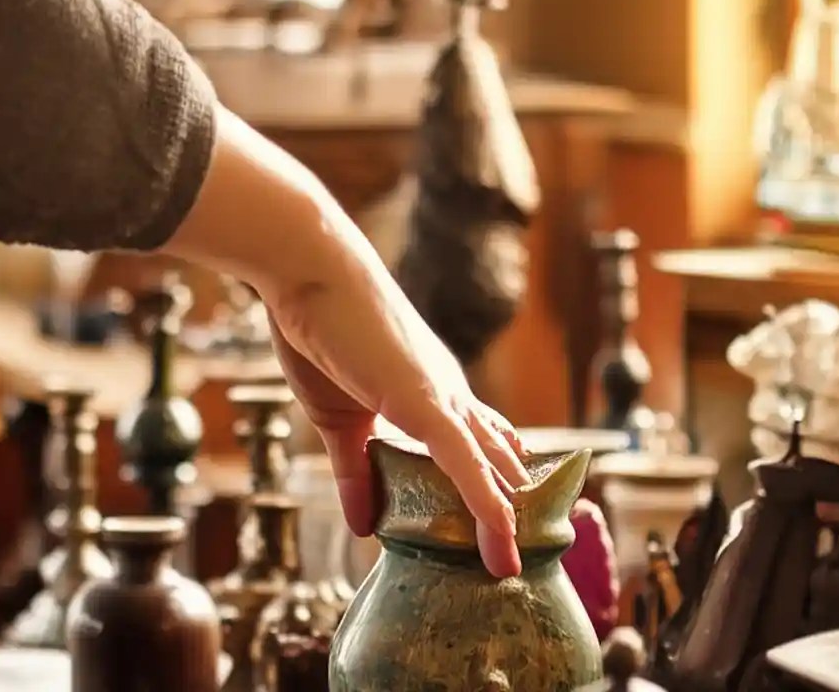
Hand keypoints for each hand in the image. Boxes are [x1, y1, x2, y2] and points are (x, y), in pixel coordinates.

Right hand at [163, 109, 531, 575]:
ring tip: (515, 566)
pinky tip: (500, 541)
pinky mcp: (428, 402)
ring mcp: (445, 399)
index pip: (476, 446)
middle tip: (527, 552)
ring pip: (489, 470)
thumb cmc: (322, 329)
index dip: (495, 482)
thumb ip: (356, 470)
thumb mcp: (338, 420)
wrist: (312, 271)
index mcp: (430, 395)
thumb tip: (363, 527)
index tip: (512, 517)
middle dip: (510, 509)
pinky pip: (466, 464)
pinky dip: (485, 506)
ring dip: (504, 520)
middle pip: (494, 461)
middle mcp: (450, 397)